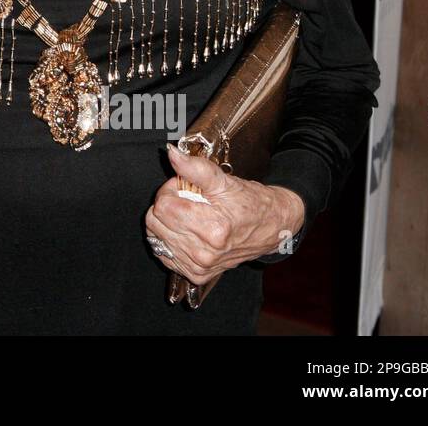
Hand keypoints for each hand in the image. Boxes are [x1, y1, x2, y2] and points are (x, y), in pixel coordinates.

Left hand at [144, 143, 305, 285]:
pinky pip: (164, 253)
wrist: (272, 226)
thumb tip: (172, 154)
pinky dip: (170, 239)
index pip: (163, 205)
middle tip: (188, 200)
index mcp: (212, 228)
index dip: (169, 190)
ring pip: (156, 237)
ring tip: (190, 215)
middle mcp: (204, 252)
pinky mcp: (196, 274)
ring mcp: (200, 266)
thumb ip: (195, 167)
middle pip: (155, 222)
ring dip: (168, 222)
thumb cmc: (250, 203)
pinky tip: (187, 231)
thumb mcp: (224, 181)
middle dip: (167, 205)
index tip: (184, 188)